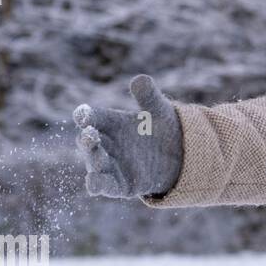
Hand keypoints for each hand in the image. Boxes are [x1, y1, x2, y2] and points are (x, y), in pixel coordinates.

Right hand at [73, 74, 182, 197]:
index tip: (84, 114)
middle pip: (88, 141)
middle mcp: (105, 144)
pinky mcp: (119, 185)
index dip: (85, 115)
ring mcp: (110, 165)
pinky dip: (97, 184)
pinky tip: (94, 182)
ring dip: (93, 159)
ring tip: (96, 153)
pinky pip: (104, 186)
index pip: (91, 117)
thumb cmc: (162, 127)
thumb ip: (148, 96)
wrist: (181, 154)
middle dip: (87, 138)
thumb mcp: (159, 110)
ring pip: (94, 163)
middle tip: (91, 133)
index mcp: (109, 123)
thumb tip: (141, 79)